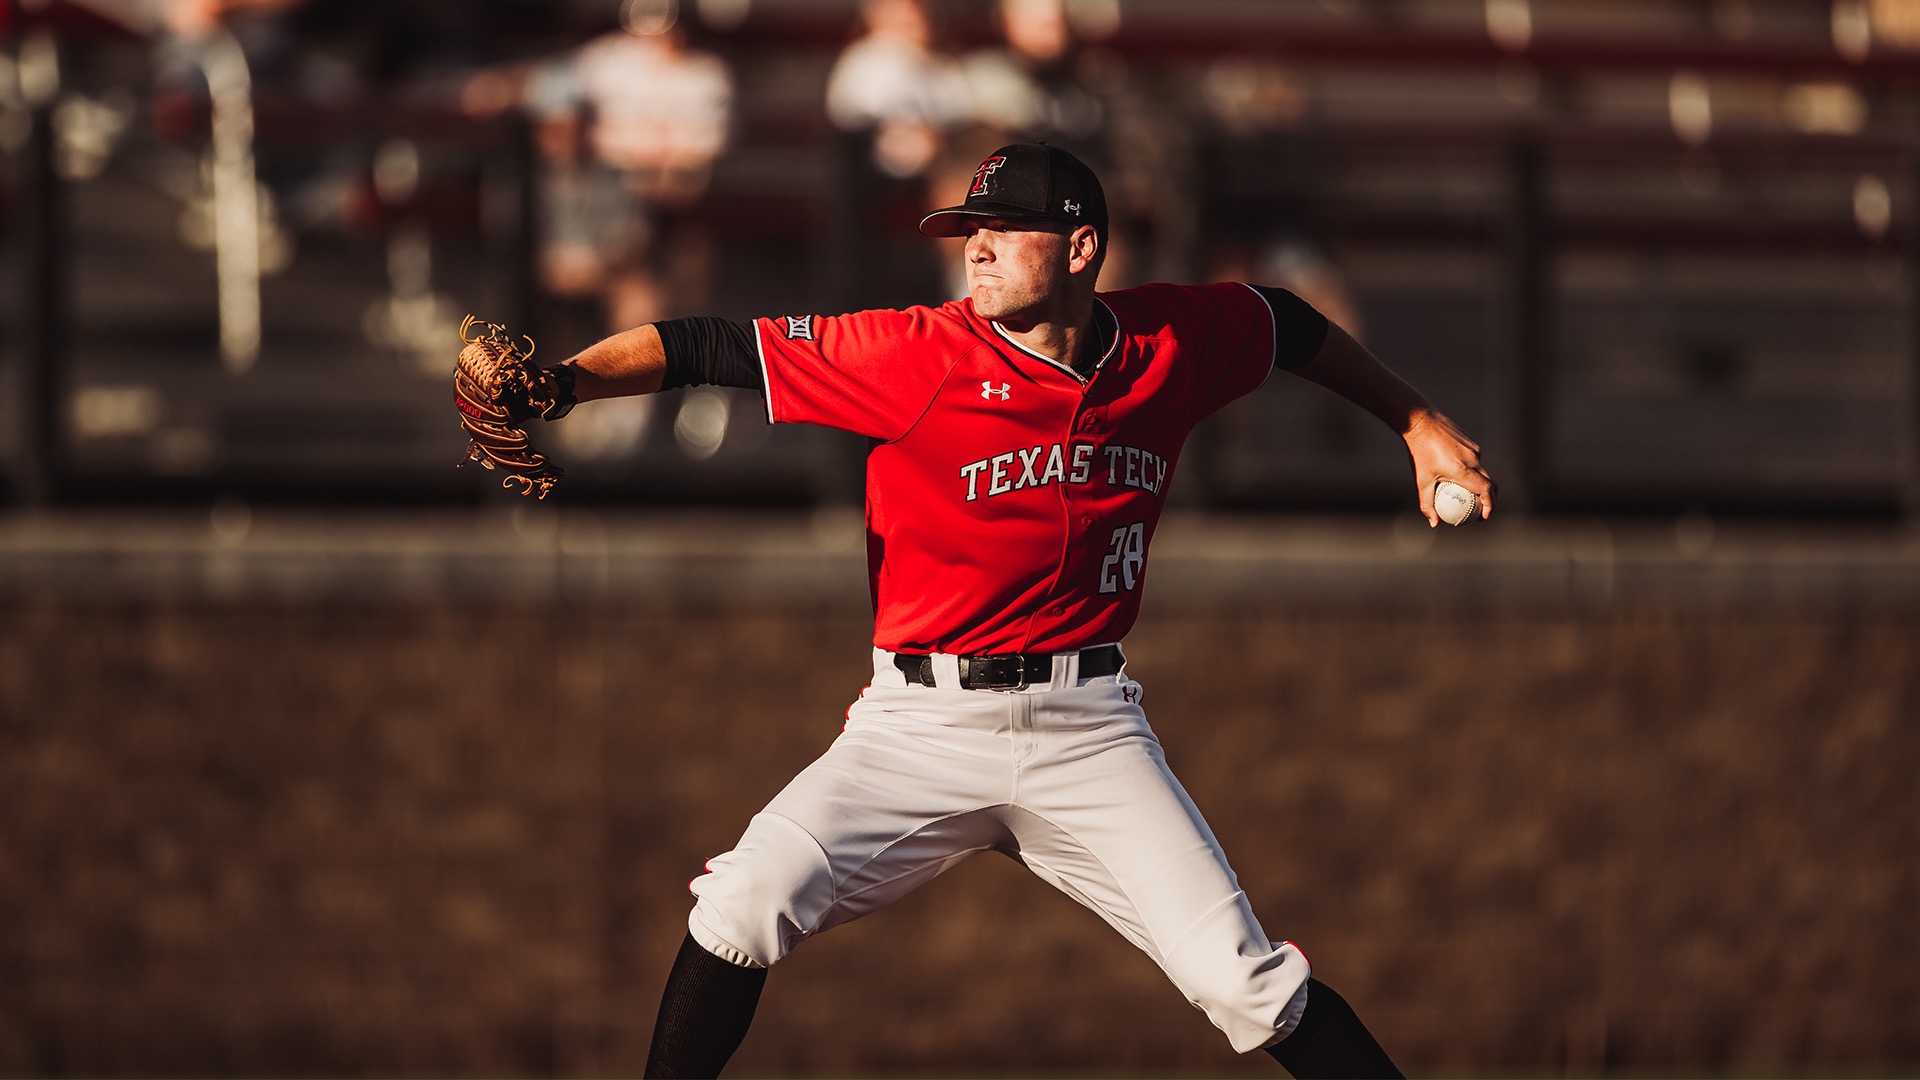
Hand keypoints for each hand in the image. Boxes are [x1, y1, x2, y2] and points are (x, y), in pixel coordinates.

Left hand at [1404, 409, 1495, 526]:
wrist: (1421, 422)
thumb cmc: (1419, 453)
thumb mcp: (1421, 481)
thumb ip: (1427, 503)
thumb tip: (1434, 523)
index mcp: (1463, 470)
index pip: (1486, 490)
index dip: (1490, 506)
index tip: (1485, 517)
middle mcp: (1473, 459)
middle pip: (1491, 483)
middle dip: (1491, 500)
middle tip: (1480, 511)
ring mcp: (1474, 449)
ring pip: (1484, 471)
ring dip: (1481, 484)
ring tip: (1469, 495)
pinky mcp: (1472, 442)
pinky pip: (1476, 460)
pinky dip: (1473, 470)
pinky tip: (1458, 473)